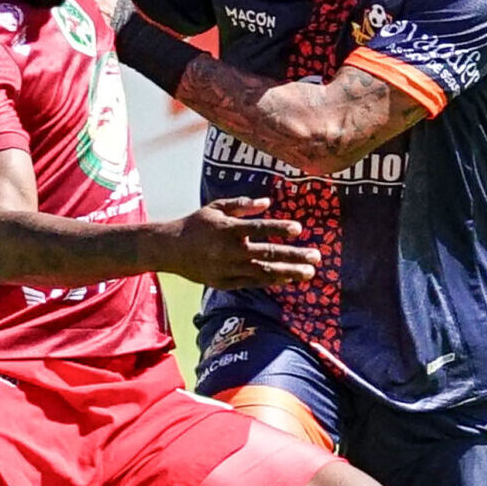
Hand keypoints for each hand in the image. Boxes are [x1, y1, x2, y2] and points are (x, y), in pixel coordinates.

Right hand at [158, 197, 319, 289]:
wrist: (170, 249)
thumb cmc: (197, 224)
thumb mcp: (217, 207)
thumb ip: (243, 203)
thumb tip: (268, 202)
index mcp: (228, 229)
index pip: (260, 228)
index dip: (280, 228)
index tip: (300, 228)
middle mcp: (230, 250)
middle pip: (268, 253)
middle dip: (294, 256)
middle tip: (316, 257)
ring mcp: (228, 269)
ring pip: (263, 272)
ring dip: (288, 273)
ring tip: (309, 273)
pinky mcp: (225, 283)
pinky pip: (253, 283)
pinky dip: (272, 281)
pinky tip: (288, 279)